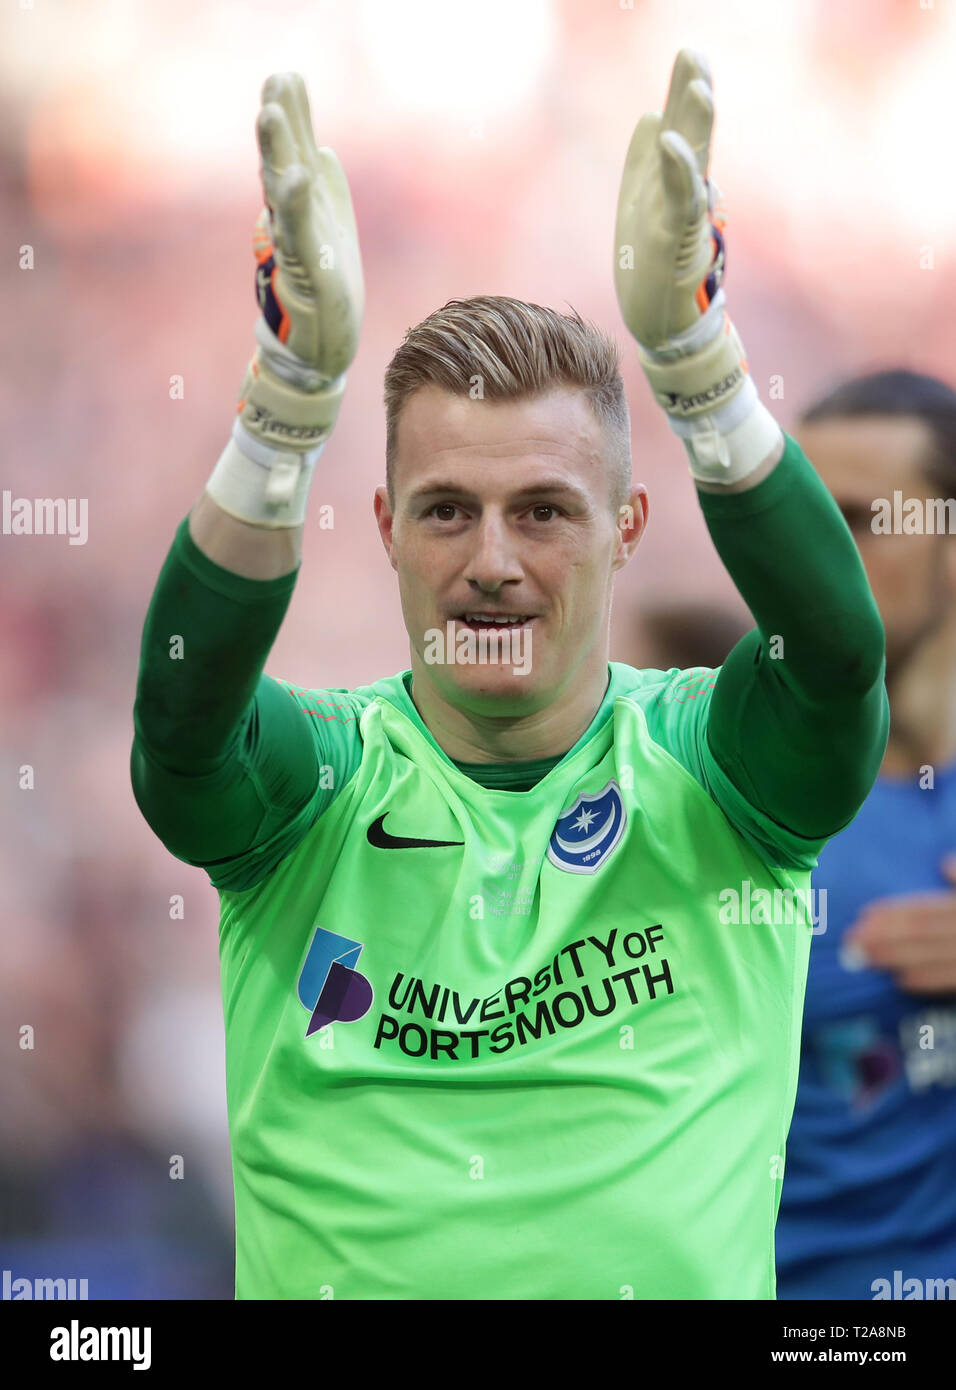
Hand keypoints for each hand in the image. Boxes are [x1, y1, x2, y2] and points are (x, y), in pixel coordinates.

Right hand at [254, 71, 364, 381]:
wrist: (321, 344)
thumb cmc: (324, 287)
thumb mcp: (331, 229)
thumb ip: (324, 189)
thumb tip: (324, 150)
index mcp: (303, 203)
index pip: (295, 149)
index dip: (293, 113)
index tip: (288, 74)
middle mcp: (292, 217)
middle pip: (282, 159)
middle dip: (279, 121)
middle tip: (275, 80)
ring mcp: (294, 241)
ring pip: (280, 188)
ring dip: (276, 151)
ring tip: (270, 114)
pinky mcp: (305, 268)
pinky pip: (299, 230)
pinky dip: (297, 203)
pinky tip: (299, 176)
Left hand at [614, 48, 724, 351]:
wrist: (655, 319)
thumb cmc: (650, 264)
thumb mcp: (640, 204)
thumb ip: (646, 161)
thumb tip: (646, 116)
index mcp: (671, 181)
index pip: (681, 126)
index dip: (684, 91)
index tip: (690, 52)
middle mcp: (684, 192)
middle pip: (692, 134)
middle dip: (693, 94)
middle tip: (694, 53)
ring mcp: (684, 215)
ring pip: (694, 162)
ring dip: (696, 124)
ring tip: (698, 85)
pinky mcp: (678, 240)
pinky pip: (680, 199)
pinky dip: (677, 169)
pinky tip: (670, 141)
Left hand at [841, 857, 955, 993]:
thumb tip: (945, 863)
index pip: (922, 908)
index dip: (892, 912)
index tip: (862, 916)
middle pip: (919, 932)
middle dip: (882, 936)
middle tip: (850, 942)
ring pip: (929, 955)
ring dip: (894, 958)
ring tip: (864, 960)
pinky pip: (950, 980)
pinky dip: (926, 980)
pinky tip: (900, 981)